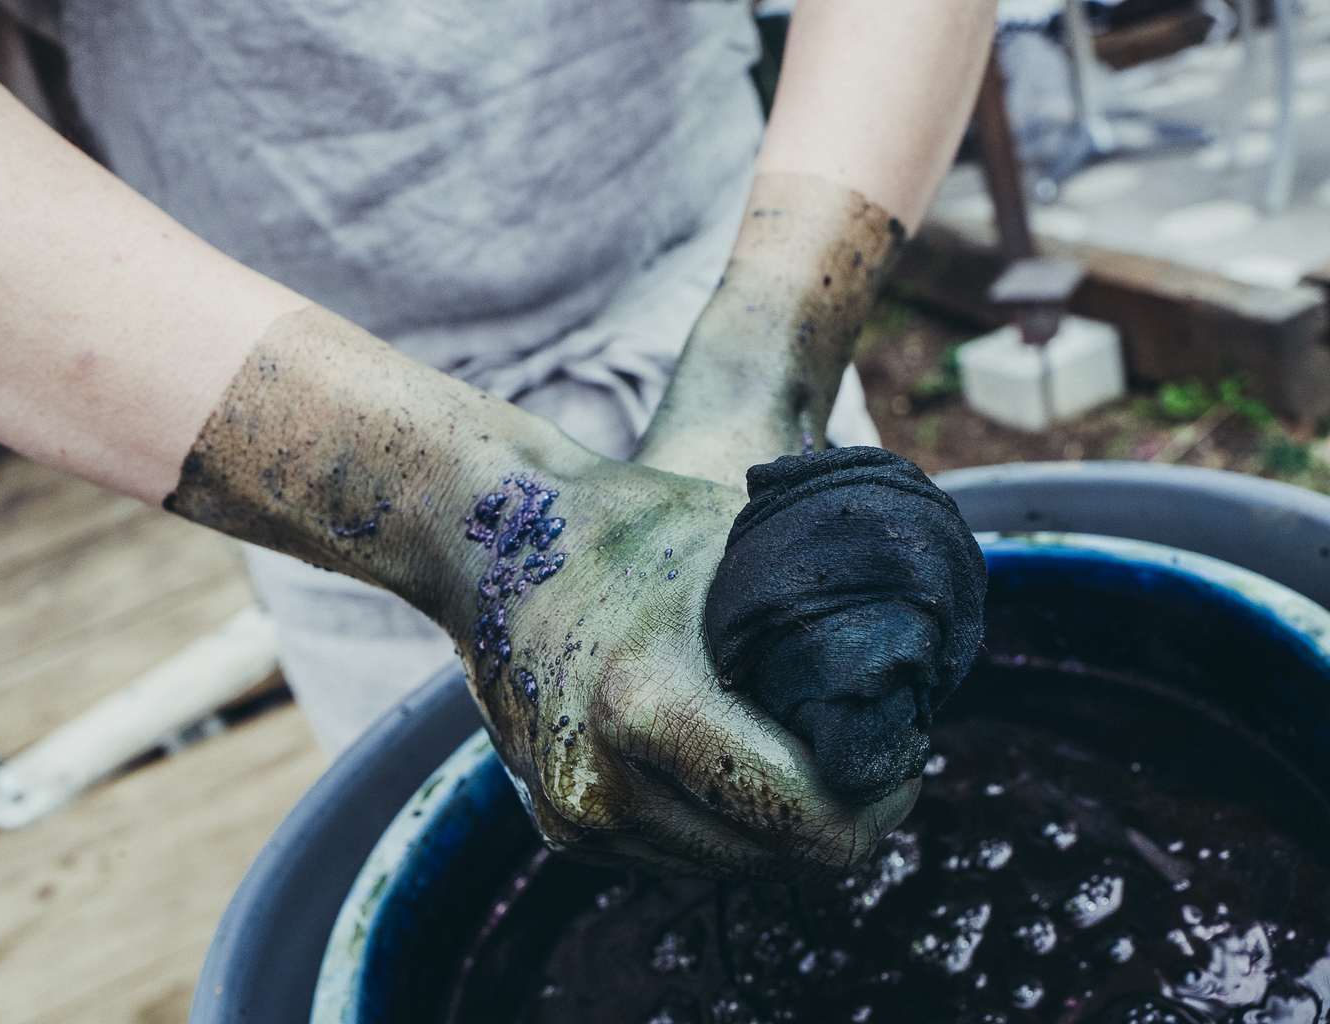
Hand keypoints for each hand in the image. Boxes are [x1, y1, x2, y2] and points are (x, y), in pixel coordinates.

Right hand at [450, 458, 921, 880]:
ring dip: (779, 824)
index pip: (810, 819)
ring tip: (797, 750)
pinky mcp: (562, 827)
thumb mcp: (748, 544)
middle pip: (778, 859)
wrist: (493, 541)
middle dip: (841, 814)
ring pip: (733, 867)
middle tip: (867, 756)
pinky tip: (735, 760)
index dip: (883, 795)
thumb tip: (916, 682)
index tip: (902, 749)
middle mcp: (602, 781)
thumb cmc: (633, 526)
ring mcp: (576, 814)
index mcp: (649, 707)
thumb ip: (833, 612)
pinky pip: (682, 857)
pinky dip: (725, 823)